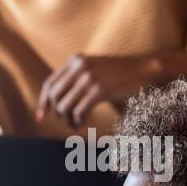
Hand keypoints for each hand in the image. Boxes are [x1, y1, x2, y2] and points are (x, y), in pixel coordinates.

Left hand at [36, 49, 186, 127]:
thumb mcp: (96, 69)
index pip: (49, 83)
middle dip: (56, 113)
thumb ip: (78, 77)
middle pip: (54, 97)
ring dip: (67, 120)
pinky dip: (77, 121)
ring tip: (75, 124)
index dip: (42, 102)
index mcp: (76, 61)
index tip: (41, 117)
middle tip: (66, 122)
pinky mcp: (99, 90)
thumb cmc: (121, 74)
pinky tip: (82, 123)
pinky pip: (79, 111)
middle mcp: (79, 67)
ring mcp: (89, 78)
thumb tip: (59, 98)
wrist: (146, 70)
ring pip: (65, 106)